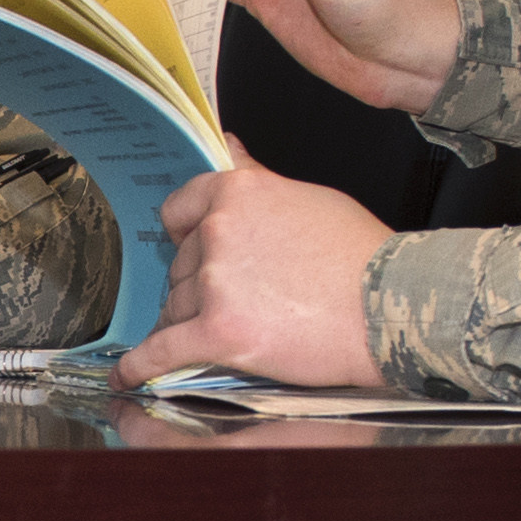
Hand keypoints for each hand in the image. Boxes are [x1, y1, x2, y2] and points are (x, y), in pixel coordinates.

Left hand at [116, 163, 394, 389]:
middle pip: (181, 265)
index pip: (179, 210)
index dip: (186, 235)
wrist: (392, 308)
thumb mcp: (308, 198)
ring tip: (237, 332)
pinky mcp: (220, 331)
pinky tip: (127, 376)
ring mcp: (216, 283)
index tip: (189, 247)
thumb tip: (227, 144)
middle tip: (248, 299)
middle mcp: (219, 232)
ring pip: (176, 307)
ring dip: (193, 323)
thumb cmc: (362, 257)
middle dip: (201, 285)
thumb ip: (256, 178)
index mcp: (238, 194)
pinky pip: (164, 351)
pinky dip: (142, 366)